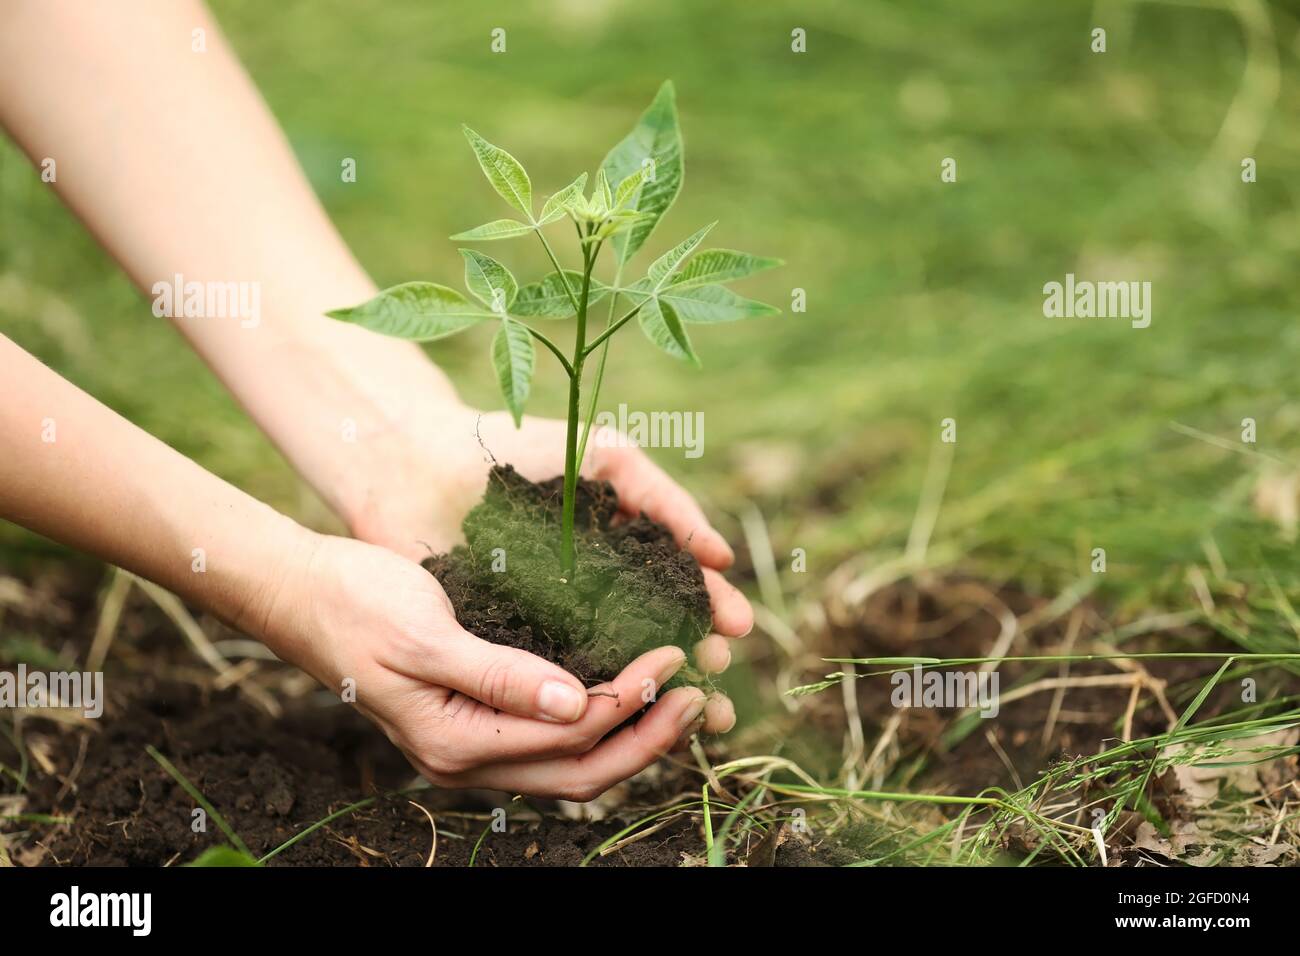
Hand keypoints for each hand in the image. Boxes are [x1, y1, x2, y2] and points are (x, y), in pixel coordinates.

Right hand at [266, 532, 725, 799]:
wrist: (303, 594)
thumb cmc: (358, 605)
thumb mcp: (428, 637)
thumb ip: (501, 676)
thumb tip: (577, 705)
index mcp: (456, 744)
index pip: (568, 740)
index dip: (629, 703)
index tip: (671, 657)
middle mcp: (468, 759)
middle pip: (581, 772)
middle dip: (646, 737)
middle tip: (698, 693)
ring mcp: (472, 744)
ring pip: (570, 763)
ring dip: (629, 735)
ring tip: (679, 697)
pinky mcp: (476, 719)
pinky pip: (550, 739)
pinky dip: (596, 721)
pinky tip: (625, 690)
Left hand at [343, 401, 751, 731]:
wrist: (417, 459)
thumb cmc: (514, 448)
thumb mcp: (605, 458)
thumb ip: (664, 500)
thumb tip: (723, 558)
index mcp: (621, 551)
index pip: (679, 588)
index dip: (711, 610)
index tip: (737, 630)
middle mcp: (593, 594)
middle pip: (656, 638)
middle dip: (694, 667)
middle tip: (719, 686)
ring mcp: (551, 623)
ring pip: (611, 669)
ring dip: (652, 697)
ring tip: (688, 719)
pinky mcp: (507, 646)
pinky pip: (552, 680)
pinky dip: (583, 702)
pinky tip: (612, 716)